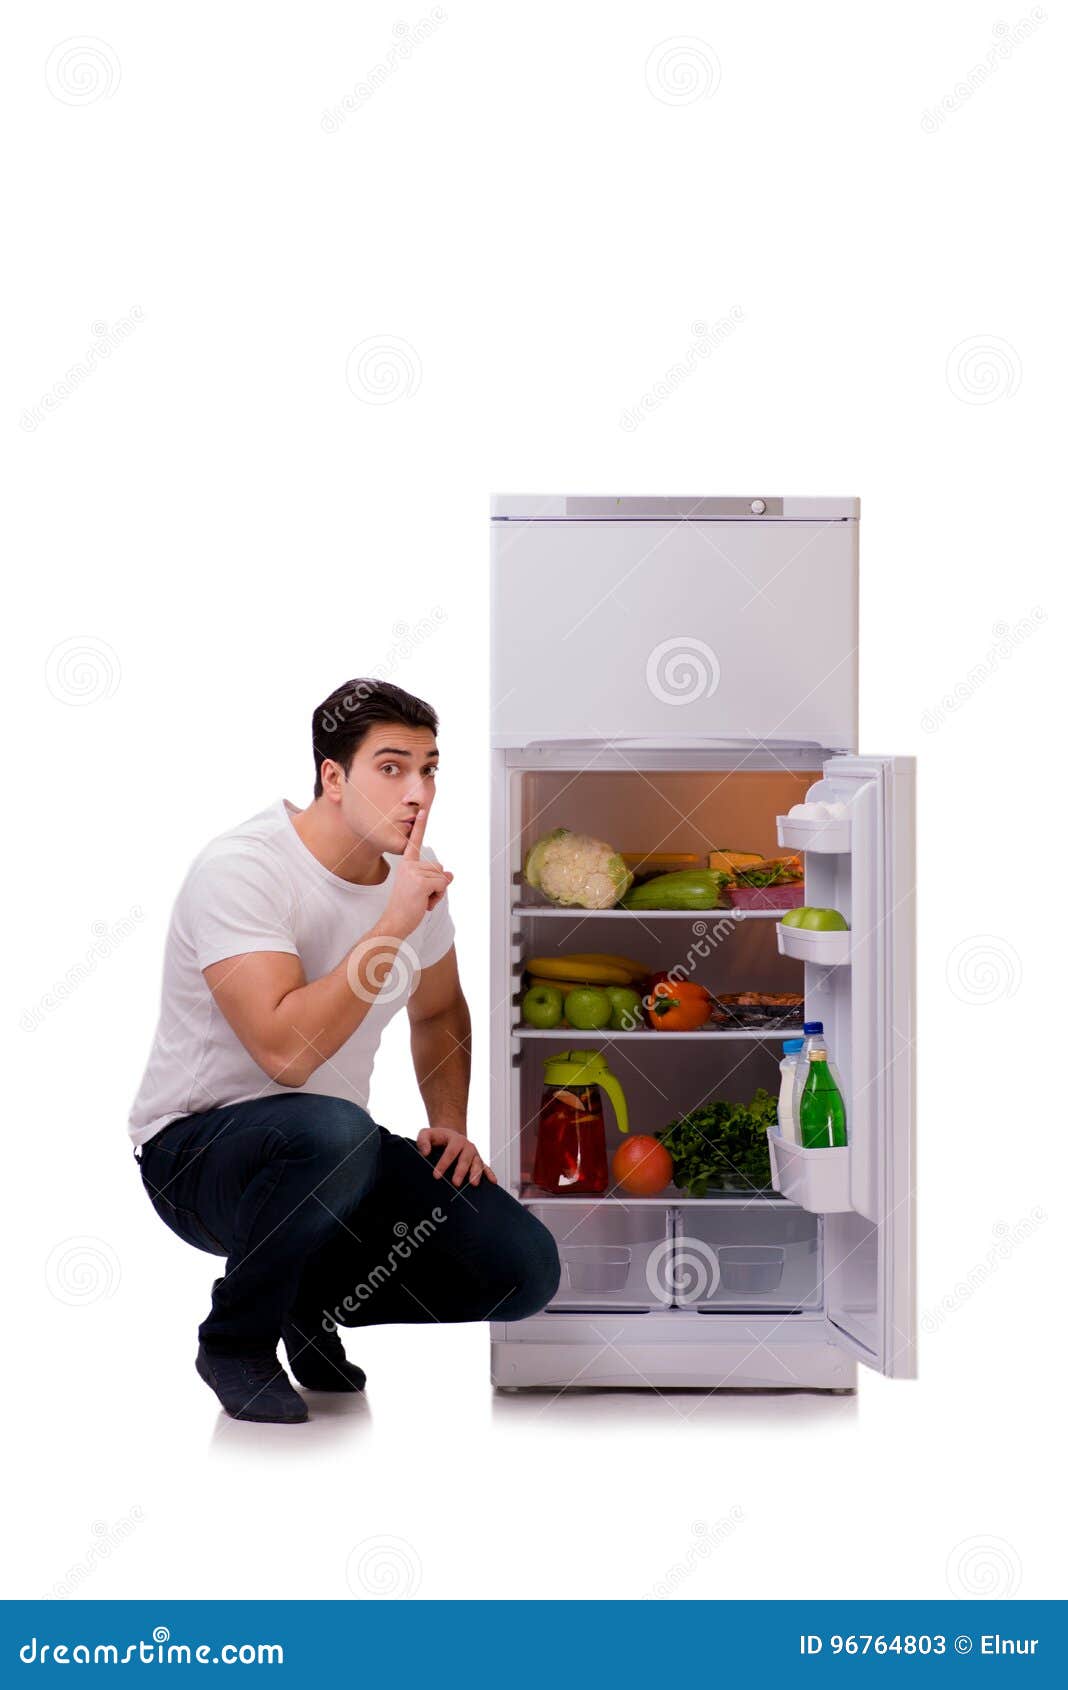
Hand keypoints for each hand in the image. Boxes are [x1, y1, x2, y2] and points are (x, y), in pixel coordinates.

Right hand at [384, 807, 453, 938]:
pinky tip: (424, 903)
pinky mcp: (420, 882)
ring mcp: (413, 873)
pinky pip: (442, 885)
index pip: (414, 843)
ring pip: (442, 877)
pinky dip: (438, 896)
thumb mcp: (423, 890)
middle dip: (437, 885)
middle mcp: (409, 866)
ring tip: (421, 900)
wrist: (394, 923)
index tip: (422, 810)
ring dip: (437, 892)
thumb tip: (451, 874)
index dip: (420, 826)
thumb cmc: (406, 908)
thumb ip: (436, 878)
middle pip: (439, 867)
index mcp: (406, 865)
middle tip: (420, 897)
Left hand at [416, 1126, 496, 1186]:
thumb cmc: (437, 1138)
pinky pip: (486, 1167)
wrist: (449, 1136)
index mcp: (455, 1139)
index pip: (450, 1152)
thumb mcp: (426, 1134)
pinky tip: (492, 1181)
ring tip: (473, 1184)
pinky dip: (490, 1174)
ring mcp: (474, 1154)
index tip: (436, 1175)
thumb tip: (425, 1152)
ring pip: (477, 1163)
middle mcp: (467, 1146)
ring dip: (476, 1173)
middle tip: (455, 1183)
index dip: (444, 1163)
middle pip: (465, 1159)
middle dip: (461, 1171)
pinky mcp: (478, 1162)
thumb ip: (423, 1140)